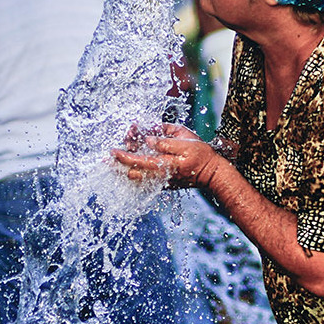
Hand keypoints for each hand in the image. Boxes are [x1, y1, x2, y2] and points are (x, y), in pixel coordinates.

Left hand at [112, 123, 226, 189]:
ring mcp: (160, 181)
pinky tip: (131, 167)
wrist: (211, 174)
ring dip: (126, 167)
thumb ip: (165, 141)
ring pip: (137, 177)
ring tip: (119, 157)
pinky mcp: (164, 183)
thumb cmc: (201, 156)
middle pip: (132, 172)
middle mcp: (158, 175)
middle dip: (120, 163)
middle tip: (113, 153)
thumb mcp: (185, 142)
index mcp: (162, 164)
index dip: (122, 156)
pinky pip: (145, 179)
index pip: (136, 161)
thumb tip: (148, 140)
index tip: (112, 150)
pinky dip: (136, 171)